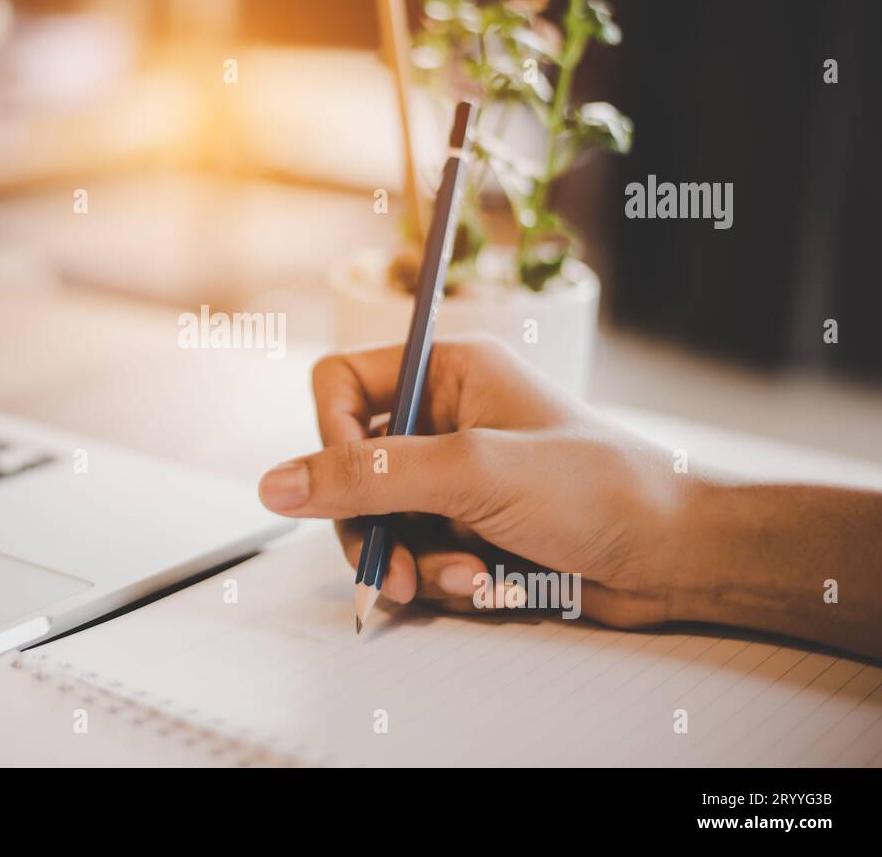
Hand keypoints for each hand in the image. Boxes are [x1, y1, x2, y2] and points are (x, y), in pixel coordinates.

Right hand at [257, 338, 690, 627]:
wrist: (677, 556)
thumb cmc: (597, 488)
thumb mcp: (471, 473)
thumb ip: (368, 476)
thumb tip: (276, 482)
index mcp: (447, 372)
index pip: (340, 386)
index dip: (328, 437)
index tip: (347, 485)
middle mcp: (445, 420)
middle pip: (350, 469)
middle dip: (371, 525)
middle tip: (392, 567)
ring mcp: (456, 479)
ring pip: (381, 523)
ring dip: (413, 561)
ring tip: (466, 577)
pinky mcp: (470, 528)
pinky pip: (417, 555)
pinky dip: (443, 578)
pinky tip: (492, 582)